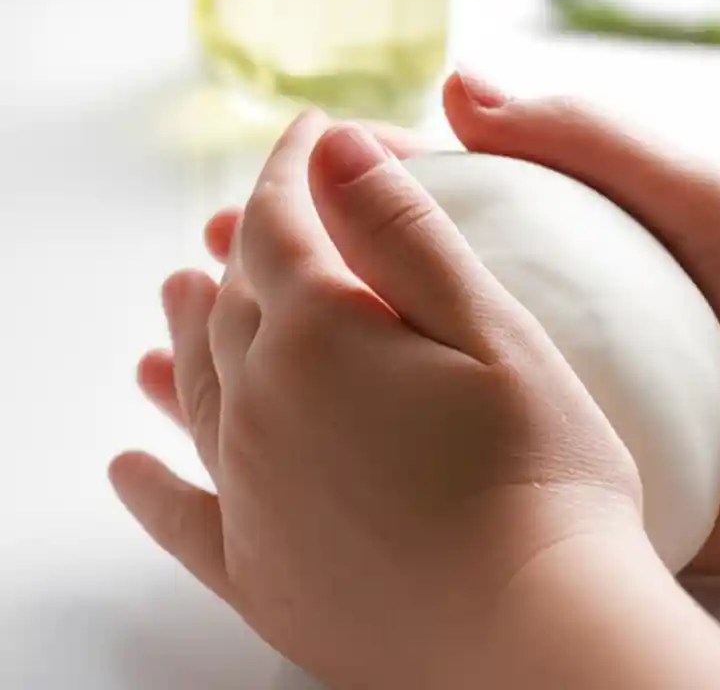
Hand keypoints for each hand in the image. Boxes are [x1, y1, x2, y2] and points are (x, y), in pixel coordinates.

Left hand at [115, 111, 647, 686]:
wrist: (535, 632)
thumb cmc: (544, 479)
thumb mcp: (495, 332)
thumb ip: (405, 235)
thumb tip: (332, 148)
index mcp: (320, 335)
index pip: (280, 221)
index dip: (294, 167)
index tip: (313, 135)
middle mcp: (262, 406)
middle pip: (229, 303)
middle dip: (241, 246)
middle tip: (250, 217)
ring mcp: (252, 493)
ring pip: (197, 392)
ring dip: (183, 340)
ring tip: (170, 303)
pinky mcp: (260, 574)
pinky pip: (182, 518)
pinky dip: (151, 489)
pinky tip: (127, 471)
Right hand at [181, 74, 719, 573]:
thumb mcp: (690, 196)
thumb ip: (588, 143)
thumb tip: (455, 87)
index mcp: (554, 267)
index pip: (419, 228)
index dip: (333, 214)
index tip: (253, 205)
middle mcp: (534, 341)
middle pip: (393, 313)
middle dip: (294, 297)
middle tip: (203, 286)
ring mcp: (541, 420)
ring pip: (408, 401)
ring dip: (314, 386)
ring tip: (215, 373)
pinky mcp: (561, 488)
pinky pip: (465, 480)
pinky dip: (392, 474)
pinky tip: (308, 471)